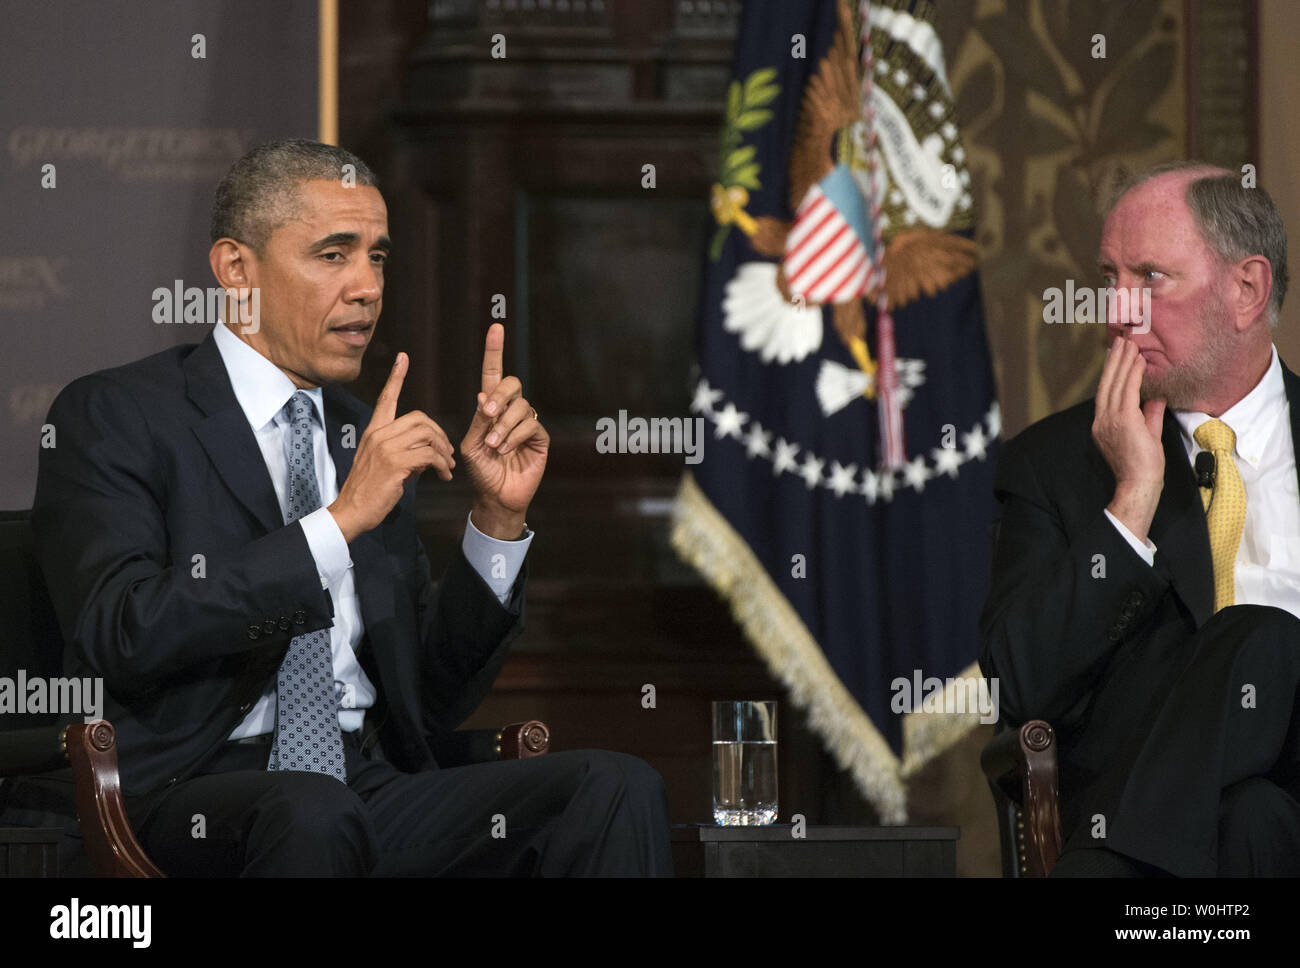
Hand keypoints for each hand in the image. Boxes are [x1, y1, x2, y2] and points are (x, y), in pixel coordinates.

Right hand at [328, 352, 456, 543]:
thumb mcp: (386, 466)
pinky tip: (443, 476)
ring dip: (444, 452)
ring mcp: (385, 447)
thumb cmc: (370, 491)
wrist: (352, 512)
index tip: (403, 358)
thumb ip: (405, 453)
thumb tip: (428, 455)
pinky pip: (429, 455)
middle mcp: (378, 434)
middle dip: (441, 434)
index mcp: (374, 431)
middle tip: (449, 454)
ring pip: (427, 435)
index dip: (396, 377)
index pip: (386, 398)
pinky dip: (442, 465)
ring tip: (448, 468)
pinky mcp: (394, 463)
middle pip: (420, 418)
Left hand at [460, 323, 548, 538]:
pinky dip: (514, 436)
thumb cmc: (481, 472)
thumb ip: (478, 420)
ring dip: (503, 424)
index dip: (494, 351)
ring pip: (520, 406)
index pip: (493, 374)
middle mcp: (510, 411)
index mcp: (490, 408)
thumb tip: (484, 395)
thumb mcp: (470, 444)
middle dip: (499, 394)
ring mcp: (526, 424)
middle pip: (511, 383)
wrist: (496, 497)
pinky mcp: (540, 439)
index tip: (495, 328)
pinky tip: (505, 450)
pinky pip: (530, 425)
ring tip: (493, 445)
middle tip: (487, 412)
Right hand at [1092, 337, 1165, 541]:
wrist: (1138, 484)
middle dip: (1115, 360)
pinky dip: (1132, 374)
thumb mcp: (1147, 436)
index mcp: (1103, 425)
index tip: (1116, 354)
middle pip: (1107, 384)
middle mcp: (1103, 420)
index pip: (1107, 392)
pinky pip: (1128, 391)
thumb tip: (1155, 398)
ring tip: (1128, 343)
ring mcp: (1111, 420)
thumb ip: (1149, 415)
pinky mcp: (1124, 421)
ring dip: (1123, 361)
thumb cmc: (1143, 467)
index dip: (1112, 372)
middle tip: (1121, 340)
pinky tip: (1137, 360)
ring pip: (1116, 384)